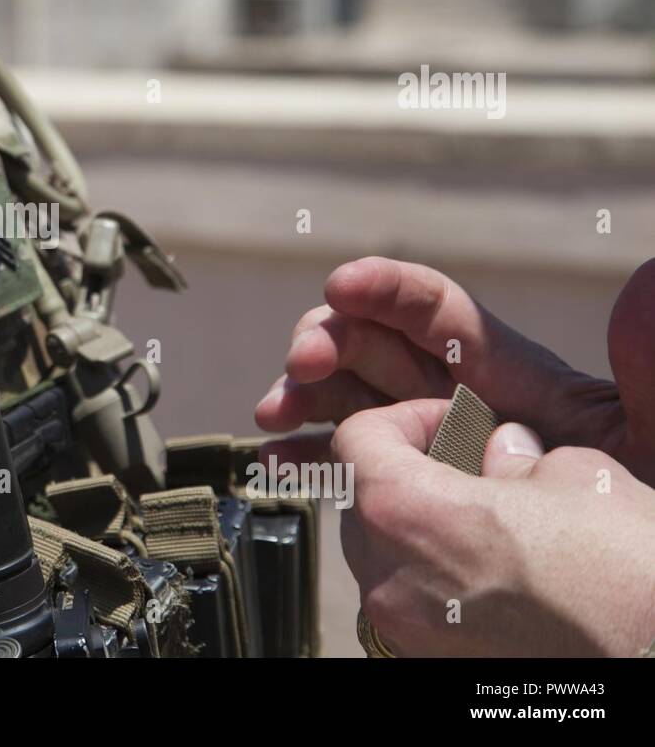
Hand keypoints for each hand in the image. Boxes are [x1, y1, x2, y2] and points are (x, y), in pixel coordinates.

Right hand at [255, 256, 654, 484]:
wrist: (627, 607)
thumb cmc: (648, 515)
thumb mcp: (650, 436)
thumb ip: (648, 368)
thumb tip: (642, 285)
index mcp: (505, 371)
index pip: (435, 311)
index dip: (386, 288)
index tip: (343, 283)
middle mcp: (454, 396)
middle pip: (373, 346)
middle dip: (328, 340)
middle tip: (301, 363)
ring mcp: (424, 442)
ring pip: (347, 399)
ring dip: (303, 396)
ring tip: (273, 413)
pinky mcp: (406, 487)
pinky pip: (346, 462)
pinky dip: (307, 455)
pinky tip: (277, 461)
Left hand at [336, 400, 654, 656]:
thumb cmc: (623, 576)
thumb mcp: (577, 477)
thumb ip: (515, 454)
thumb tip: (500, 449)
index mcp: (403, 512)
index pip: (354, 440)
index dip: (402, 418)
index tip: (450, 420)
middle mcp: (384, 575)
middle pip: (364, 498)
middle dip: (413, 472)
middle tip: (475, 465)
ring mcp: (403, 626)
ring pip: (386, 551)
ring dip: (426, 525)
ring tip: (496, 521)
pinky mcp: (428, 659)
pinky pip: (413, 598)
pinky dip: (440, 573)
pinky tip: (500, 568)